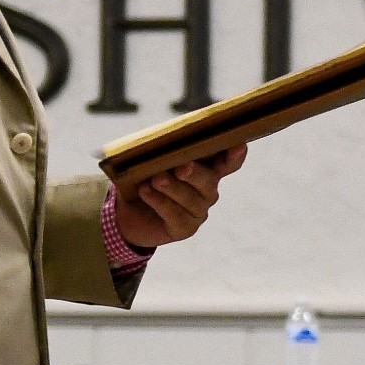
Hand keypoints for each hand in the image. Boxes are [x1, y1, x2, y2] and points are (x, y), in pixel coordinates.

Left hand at [114, 145, 247, 248]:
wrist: (125, 210)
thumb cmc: (143, 176)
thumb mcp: (153, 159)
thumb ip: (165, 149)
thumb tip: (163, 136)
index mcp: (206, 167)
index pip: (228, 162)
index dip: (235, 155)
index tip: (238, 146)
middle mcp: (207, 189)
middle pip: (210, 180)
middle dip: (196, 173)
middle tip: (181, 167)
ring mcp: (198, 210)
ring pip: (191, 199)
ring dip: (172, 187)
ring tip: (155, 179)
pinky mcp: (185, 228)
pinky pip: (176, 214)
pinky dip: (160, 201)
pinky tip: (145, 191)